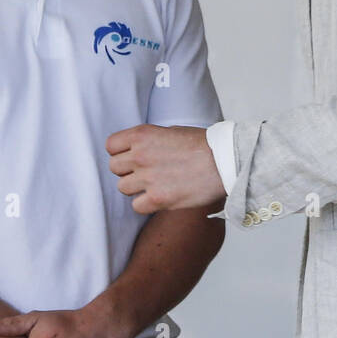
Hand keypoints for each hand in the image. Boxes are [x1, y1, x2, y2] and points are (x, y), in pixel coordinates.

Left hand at [106, 124, 224, 213]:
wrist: (225, 160)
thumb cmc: (203, 144)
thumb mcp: (171, 131)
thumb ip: (149, 141)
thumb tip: (135, 151)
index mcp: (142, 135)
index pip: (111, 146)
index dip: (120, 152)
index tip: (131, 156)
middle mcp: (141, 155)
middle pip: (114, 168)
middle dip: (127, 170)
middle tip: (146, 171)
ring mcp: (148, 178)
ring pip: (122, 187)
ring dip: (136, 188)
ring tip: (155, 184)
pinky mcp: (158, 198)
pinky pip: (136, 206)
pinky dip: (146, 204)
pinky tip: (160, 196)